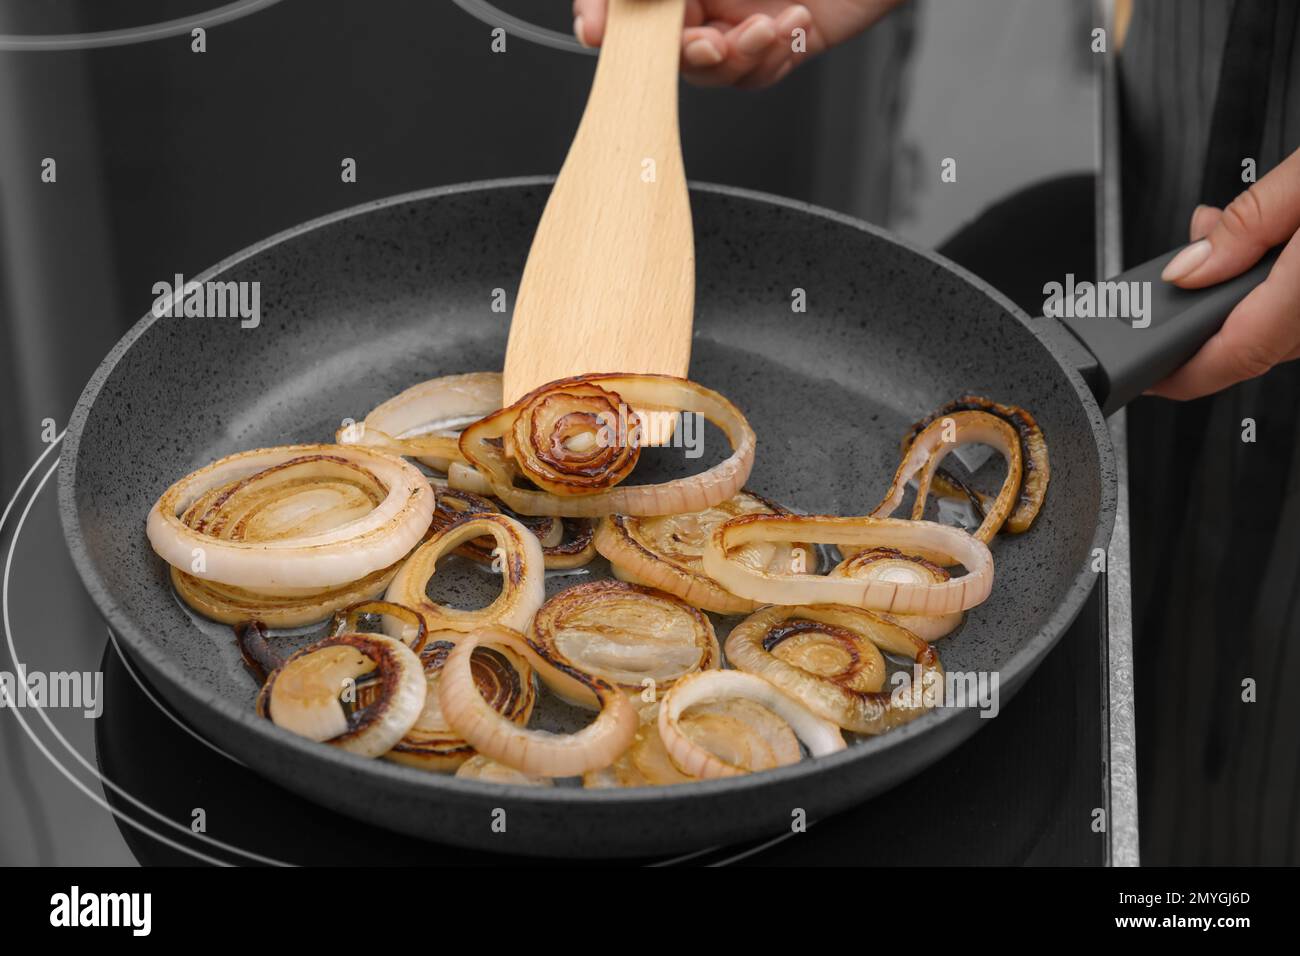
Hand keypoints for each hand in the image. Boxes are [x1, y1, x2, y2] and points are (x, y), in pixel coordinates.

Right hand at [572, 1, 902, 89]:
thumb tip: (612, 4)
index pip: (625, 6)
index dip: (604, 20)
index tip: (596, 30)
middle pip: (660, 45)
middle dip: (683, 51)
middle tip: (708, 42)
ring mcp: (738, 18)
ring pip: (708, 71)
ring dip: (734, 59)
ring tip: (765, 28)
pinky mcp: (778, 42)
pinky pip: (753, 76)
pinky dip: (769, 60)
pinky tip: (790, 27)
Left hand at [1151, 147, 1299, 399]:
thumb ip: (1249, 224)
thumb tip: (1191, 268)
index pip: (1231, 357)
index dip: (1177, 373)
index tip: (1145, 373)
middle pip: (1252, 342)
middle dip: (1205, 309)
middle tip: (1180, 267)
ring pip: (1281, 327)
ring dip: (1243, 293)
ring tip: (1228, 233)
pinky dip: (1278, 287)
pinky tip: (1276, 244)